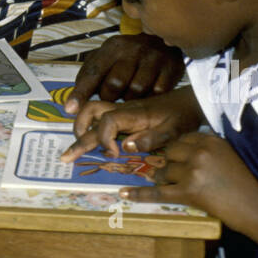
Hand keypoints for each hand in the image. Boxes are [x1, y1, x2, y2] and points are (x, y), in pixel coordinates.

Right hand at [62, 89, 197, 160]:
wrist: (190, 102)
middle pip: (91, 115)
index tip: (114, 155)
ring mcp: (122, 111)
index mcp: (133, 113)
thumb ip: (151, 138)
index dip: (104, 139)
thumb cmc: (182, 116)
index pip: (107, 122)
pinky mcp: (125, 114)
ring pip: (92, 112)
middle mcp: (123, 110)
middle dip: (78, 136)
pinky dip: (89, 125)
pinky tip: (86, 137)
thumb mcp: (173, 130)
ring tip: (74, 148)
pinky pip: (100, 116)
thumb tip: (125, 146)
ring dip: (80, 128)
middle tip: (67, 156)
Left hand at [66, 34, 183, 112]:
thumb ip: (88, 78)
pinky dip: (150, 99)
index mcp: (112, 47)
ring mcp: (153, 57)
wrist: (160, 42)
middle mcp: (132, 49)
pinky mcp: (171, 67)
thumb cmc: (126, 57)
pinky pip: (158, 92)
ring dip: (131, 100)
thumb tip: (72, 105)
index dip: (81, 92)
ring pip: (137, 89)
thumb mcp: (105, 59)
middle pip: (115, 83)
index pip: (93, 72)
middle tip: (112, 100)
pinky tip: (148, 97)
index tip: (70, 109)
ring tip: (130, 98)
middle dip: (110, 97)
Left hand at [121, 133, 257, 223]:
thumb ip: (208, 148)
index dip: (178, 151)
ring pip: (164, 171)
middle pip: (170, 152)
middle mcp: (200, 151)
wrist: (256, 207)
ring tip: (174, 186)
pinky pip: (158, 192)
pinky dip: (140, 193)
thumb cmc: (245, 184)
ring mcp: (193, 170)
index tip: (177, 158)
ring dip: (165, 180)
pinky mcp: (189, 191)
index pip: (182, 139)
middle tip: (176, 174)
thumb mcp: (229, 155)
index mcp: (210, 140)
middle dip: (170, 164)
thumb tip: (187, 147)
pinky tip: (125, 193)